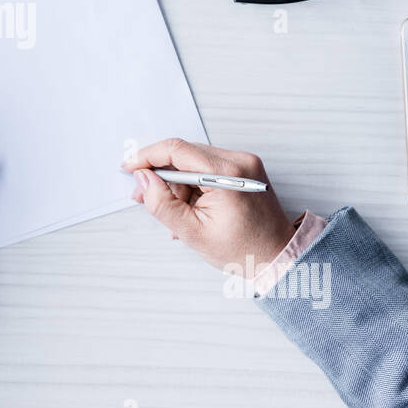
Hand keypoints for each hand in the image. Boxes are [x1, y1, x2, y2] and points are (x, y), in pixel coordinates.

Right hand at [123, 138, 295, 271]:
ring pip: (194, 162)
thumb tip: (143, 179)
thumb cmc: (242, 250)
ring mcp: (244, 162)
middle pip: (184, 155)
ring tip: (175, 214)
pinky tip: (190, 208)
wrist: (278, 257)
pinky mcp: (245, 169)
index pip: (177, 150)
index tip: (129, 168)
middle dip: (161, 175)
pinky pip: (207, 168)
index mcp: (227, 173)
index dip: (147, 157)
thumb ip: (162, 203)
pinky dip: (193, 185)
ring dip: (178, 184)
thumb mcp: (192, 232)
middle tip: (145, 197)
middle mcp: (239, 160)